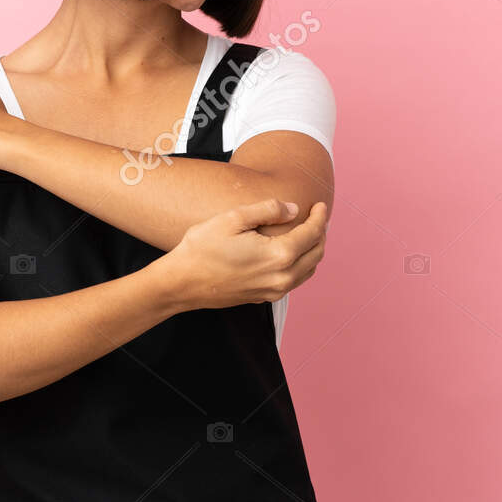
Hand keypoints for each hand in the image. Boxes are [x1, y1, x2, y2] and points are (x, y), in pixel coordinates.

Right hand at [162, 199, 328, 310]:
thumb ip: (268, 210)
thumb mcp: (233, 219)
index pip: (312, 234)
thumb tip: (293, 209)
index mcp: (278, 255)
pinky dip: (300, 265)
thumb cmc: (202, 248)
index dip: (320, 217)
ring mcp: (273, 291)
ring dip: (313, 250)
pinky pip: (294, 280)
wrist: (181, 283)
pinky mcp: (263, 297)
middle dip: (321, 233)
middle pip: (316, 254)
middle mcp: (281, 277)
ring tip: (307, 233)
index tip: (320, 205)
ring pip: (308, 270)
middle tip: (317, 217)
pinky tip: (290, 252)